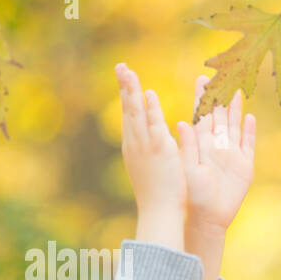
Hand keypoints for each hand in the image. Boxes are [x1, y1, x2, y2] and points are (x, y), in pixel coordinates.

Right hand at [117, 63, 184, 250]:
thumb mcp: (151, 170)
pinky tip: (147, 93)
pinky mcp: (159, 150)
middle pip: (127, 110)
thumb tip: (153, 146)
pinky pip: (152, 124)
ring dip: (131, 90)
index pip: (129, 118)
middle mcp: (135, 144)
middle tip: (120, 66)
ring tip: (127, 70)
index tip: (125, 82)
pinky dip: (148, 108)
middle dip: (124, 87)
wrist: (159, 213)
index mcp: (134, 148)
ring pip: (135, 113)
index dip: (126, 98)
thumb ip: (150, 155)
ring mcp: (145, 146)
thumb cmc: (159, 197)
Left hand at [179, 75, 255, 236]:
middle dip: (220, 97)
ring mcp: (231, 154)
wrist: (207, 216)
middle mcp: (216, 145)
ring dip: (236, 110)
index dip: (203, 98)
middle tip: (221, 76)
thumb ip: (187, 146)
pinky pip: (247, 145)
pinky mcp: (244, 166)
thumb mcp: (187, 168)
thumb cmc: (191, 194)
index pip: (202, 115)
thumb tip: (181, 123)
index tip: (202, 79)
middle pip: (220, 116)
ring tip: (237, 91)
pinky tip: (250, 118)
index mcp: (200, 144)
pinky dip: (249, 132)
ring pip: (234, 126)